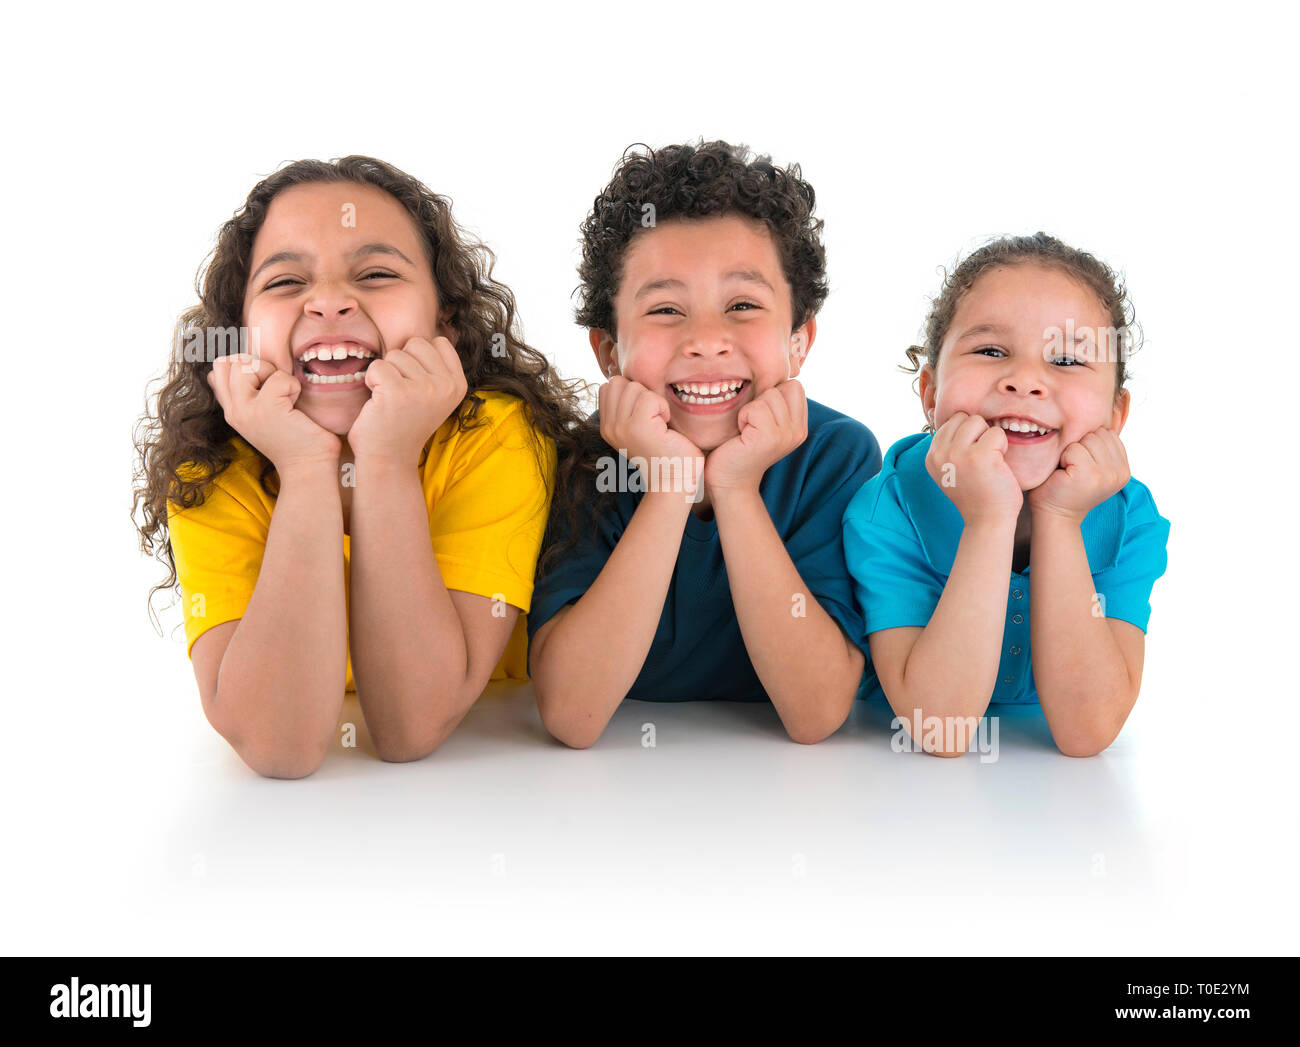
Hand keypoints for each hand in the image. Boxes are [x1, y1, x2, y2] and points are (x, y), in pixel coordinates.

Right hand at [206, 353, 339, 474]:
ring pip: (246, 365)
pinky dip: (293, 385)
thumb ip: (248, 393)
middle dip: (256, 365)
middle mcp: (234, 411)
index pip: (218, 371)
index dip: (242, 365)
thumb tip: (238, 362)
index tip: (264, 381)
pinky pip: (279, 378)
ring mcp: (246, 410)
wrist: (308, 467)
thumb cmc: (296, 440)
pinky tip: (296, 405)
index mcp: (232, 411)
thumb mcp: (263, 413)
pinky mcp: (267, 409)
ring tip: (285, 394)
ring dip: (272, 372)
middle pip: (227, 362)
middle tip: (276, 386)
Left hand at [347, 336, 467, 466]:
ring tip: (390, 400)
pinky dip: (371, 382)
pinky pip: (378, 367)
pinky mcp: (398, 392)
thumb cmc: (404, 422)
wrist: (388, 458)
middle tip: (401, 394)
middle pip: (415, 343)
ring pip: (394, 354)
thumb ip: (435, 366)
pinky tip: (378, 403)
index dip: (418, 359)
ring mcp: (424, 389)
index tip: (415, 386)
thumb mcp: (432, 392)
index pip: (437, 342)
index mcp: (458, 384)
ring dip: (385, 375)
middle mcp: (446, 386)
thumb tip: (432, 331)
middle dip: (401, 364)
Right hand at [598, 377, 703, 495]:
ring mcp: (621, 427)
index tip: (645, 413)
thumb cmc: (665, 452)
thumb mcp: (638, 426)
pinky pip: (650, 398)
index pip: (609, 385)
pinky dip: (663, 407)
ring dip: (653, 400)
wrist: (674, 481)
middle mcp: (609, 427)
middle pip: (619, 382)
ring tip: (660, 422)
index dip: (631, 391)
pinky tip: (665, 425)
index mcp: (606, 425)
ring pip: (634, 387)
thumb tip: (627, 376)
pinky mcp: (638, 427)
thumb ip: (628, 405)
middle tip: (653, 416)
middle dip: (641, 392)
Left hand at [704, 379, 807, 493]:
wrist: (728, 481)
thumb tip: (777, 367)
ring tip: (746, 430)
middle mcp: (798, 431)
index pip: (794, 385)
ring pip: (770, 395)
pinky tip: (741, 435)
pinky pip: (756, 408)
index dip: (772, 394)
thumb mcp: (764, 421)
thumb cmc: (739, 447)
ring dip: (751, 409)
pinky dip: (743, 417)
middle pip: (783, 386)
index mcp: (800, 425)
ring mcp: (786, 436)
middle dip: (762, 400)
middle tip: (751, 425)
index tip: (759, 417)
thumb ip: (775, 401)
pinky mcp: (769, 438)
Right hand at [926, 411, 1022, 523]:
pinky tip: (998, 466)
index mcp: (931, 457)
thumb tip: (953, 416)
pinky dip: (1003, 447)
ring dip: (989, 438)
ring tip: (990, 460)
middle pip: (964, 417)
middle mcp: (940, 454)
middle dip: (977, 433)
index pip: (950, 422)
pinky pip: (996, 433)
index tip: (971, 458)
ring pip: (978, 421)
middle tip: (982, 458)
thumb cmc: (976, 494)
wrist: (987, 520)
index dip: (967, 434)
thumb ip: (948, 447)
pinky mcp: (980, 455)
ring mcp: (958, 454)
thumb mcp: (951, 471)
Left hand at [1027, 426, 1129, 522]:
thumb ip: (1101, 447)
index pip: (1108, 434)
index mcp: (1124, 469)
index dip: (1087, 444)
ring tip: (1068, 471)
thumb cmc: (1065, 486)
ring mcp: (1107, 475)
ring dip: (1071, 452)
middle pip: (1098, 434)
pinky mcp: (1090, 475)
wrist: (1054, 516)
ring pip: (1086, 439)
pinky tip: (1063, 475)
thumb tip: (1108, 411)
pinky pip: (1073, 449)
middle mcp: (1121, 472)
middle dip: (1079, 446)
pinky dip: (1063, 458)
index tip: (1080, 465)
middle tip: (1072, 469)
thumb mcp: (1091, 465)